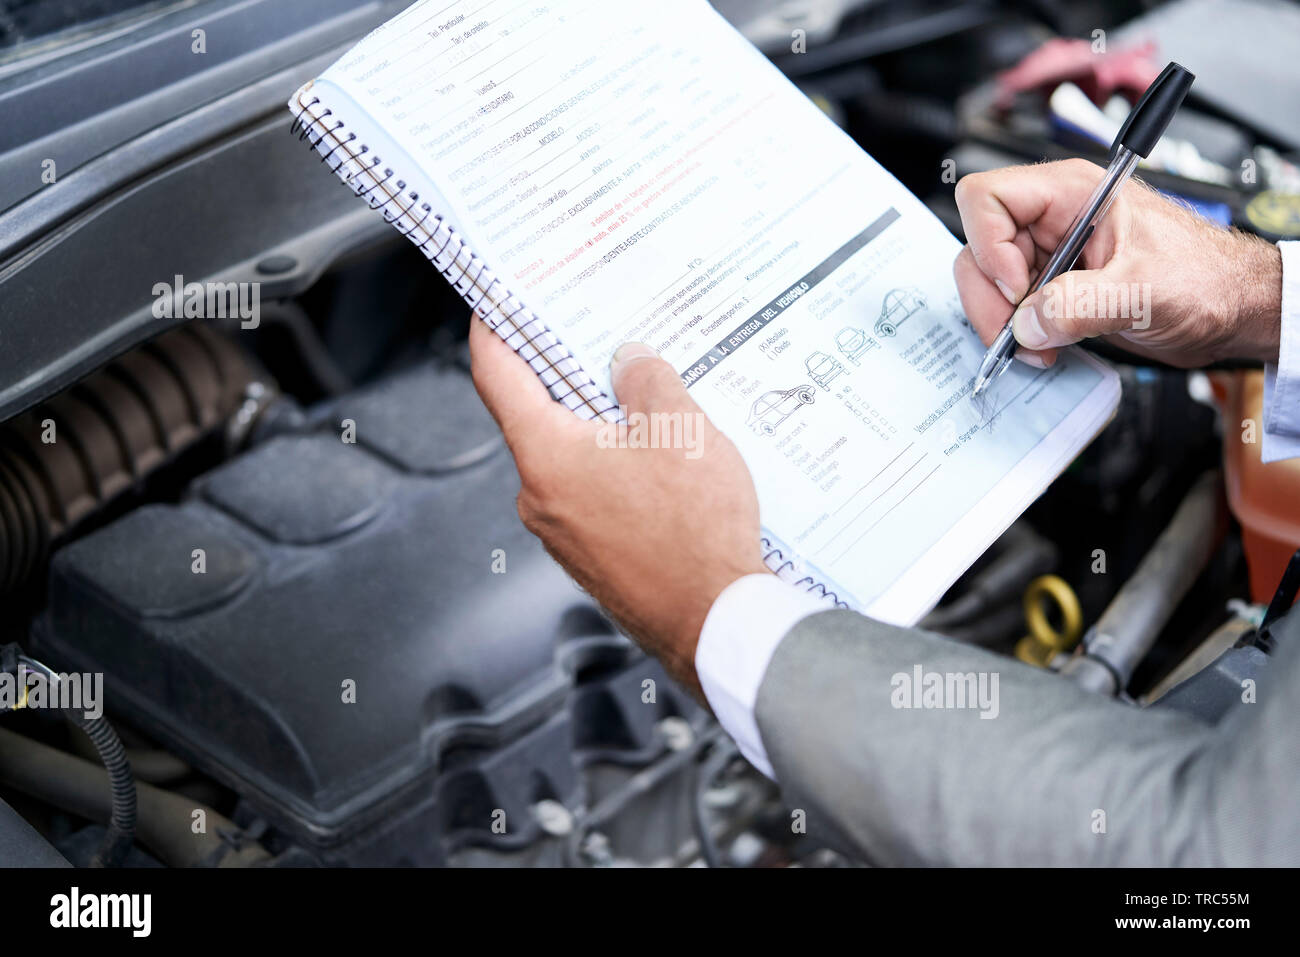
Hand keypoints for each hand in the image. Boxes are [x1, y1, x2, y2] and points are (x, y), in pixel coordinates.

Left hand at [469, 320, 768, 697]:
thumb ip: (647, 379)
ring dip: (602, 429)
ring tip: (651, 405)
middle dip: (568, 378)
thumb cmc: (692, 529)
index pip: (496, 375)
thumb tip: (630, 361)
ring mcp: (564, 533)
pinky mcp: (593, 558)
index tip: (493, 304)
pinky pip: (594, 496)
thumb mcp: (680, 426)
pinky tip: (662, 464)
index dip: (493, 330)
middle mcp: (541, 496)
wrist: (714, 621)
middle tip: (599, 340)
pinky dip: (617, 470)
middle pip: (537, 416)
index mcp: (546, 453)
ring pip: (572, 459)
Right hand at [953, 158, 1281, 368]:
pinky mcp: (1051, 289)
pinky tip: (1044, 347)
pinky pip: (1008, 308)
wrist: (1231, 310)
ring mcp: (1048, 255)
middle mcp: (1052, 220)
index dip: (987, 243)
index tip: (1017, 286)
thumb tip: (1027, 324)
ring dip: (1001, 321)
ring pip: (986, 281)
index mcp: (1071, 193)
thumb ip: (1079, 305)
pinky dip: (1016, 334)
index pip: (987, 197)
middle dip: (990, 296)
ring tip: (1036, 345)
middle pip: (977, 246)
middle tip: (1017, 332)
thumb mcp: (1143, 290)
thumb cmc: (1208, 278)